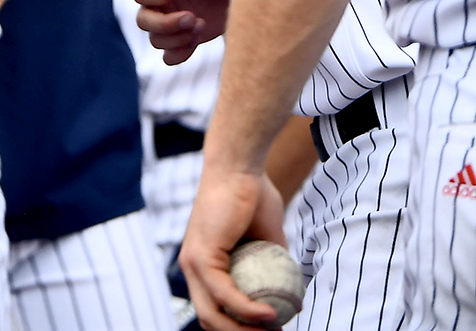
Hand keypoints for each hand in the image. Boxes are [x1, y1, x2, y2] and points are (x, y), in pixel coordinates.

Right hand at [135, 0, 232, 63]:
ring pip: (156, 40)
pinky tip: (196, 41)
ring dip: (177, 38)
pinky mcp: (183, 41)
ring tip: (200, 25)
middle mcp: (158, 4)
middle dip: (166, 23)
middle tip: (192, 17)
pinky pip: (169, 56)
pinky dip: (179, 54)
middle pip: (143, 20)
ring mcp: (169, 24)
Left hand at [180, 164, 289, 329]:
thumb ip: (273, 267)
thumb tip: (292, 298)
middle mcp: (192, 267)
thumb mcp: (268, 241)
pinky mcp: (201, 255)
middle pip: (211, 319)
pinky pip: (225, 293)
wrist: (242, 169)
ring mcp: (193, 262)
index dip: (241, 327)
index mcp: (204, 266)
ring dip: (245, 330)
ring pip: (213, 313)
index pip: (215, 309)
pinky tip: (271, 315)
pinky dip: (249, 310)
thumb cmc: (253, 197)